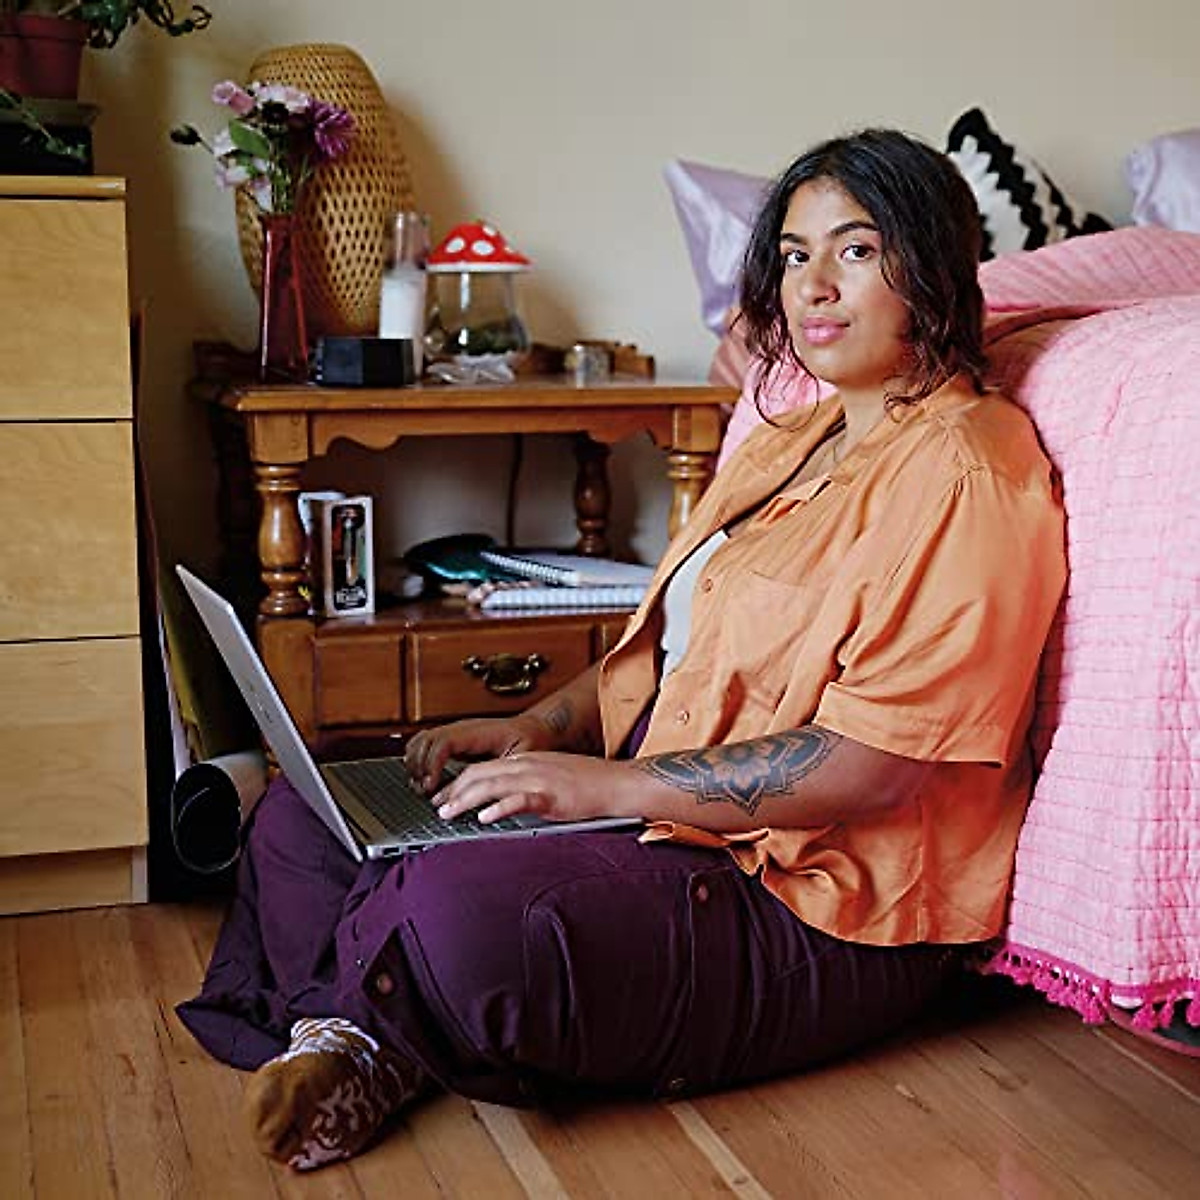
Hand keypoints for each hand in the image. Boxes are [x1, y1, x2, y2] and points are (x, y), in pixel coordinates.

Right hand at [404, 714, 557, 793]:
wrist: (533, 729)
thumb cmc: (529, 742)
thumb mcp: (521, 758)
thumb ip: (503, 773)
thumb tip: (486, 791)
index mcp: (477, 732)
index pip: (443, 742)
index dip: (432, 764)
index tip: (431, 785)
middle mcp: (462, 729)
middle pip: (426, 740)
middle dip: (419, 766)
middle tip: (423, 790)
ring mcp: (455, 731)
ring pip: (422, 739)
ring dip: (415, 762)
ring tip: (421, 786)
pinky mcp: (453, 739)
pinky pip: (426, 742)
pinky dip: (418, 757)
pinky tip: (422, 776)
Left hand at [433, 751, 638, 825]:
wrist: (617, 782)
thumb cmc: (588, 783)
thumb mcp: (550, 777)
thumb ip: (526, 784)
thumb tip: (502, 799)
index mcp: (526, 760)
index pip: (483, 767)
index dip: (458, 782)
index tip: (443, 796)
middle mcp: (528, 764)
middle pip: (481, 774)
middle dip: (454, 791)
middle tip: (437, 807)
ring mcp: (539, 778)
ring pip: (493, 785)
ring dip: (466, 800)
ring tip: (448, 813)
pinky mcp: (552, 795)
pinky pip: (520, 800)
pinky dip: (499, 808)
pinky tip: (484, 818)